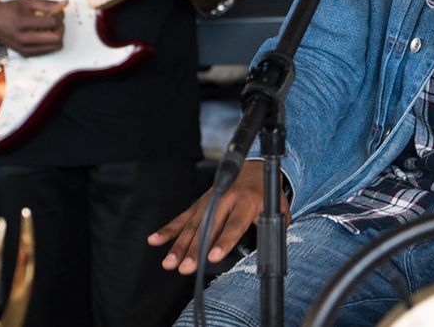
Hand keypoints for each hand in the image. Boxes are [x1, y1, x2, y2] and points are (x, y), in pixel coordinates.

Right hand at [0, 0, 68, 56]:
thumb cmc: (9, 10)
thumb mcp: (28, 1)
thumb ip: (47, 4)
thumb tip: (63, 4)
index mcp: (24, 22)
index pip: (52, 23)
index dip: (60, 16)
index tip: (58, 12)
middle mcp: (24, 38)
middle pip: (56, 38)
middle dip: (61, 28)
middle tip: (57, 21)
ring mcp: (24, 48)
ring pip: (54, 47)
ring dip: (57, 36)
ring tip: (51, 28)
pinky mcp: (25, 53)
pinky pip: (46, 51)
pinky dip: (50, 43)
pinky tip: (45, 34)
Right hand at [148, 161, 287, 273]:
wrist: (254, 166)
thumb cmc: (266, 192)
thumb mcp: (278, 207)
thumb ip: (275, 226)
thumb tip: (273, 246)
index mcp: (248, 200)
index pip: (234, 224)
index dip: (223, 241)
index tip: (212, 257)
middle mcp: (226, 198)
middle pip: (208, 227)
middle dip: (195, 249)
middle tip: (185, 268)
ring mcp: (210, 200)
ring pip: (192, 225)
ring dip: (179, 245)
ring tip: (169, 262)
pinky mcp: (200, 203)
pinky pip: (182, 218)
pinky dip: (168, 229)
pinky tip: (155, 240)